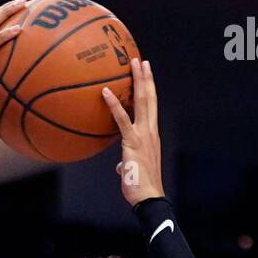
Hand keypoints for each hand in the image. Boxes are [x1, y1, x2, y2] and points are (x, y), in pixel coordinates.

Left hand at [102, 58, 165, 205]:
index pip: (151, 107)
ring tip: (133, 63)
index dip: (149, 89)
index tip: (146, 73)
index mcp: (151, 135)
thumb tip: (120, 167)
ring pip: (142, 102)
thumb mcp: (133, 171)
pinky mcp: (133, 142)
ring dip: (138, 80)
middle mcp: (150, 131)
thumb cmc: (140, 187)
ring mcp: (143, 135)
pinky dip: (114, 105)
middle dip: (145, 77)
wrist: (148, 197)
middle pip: (149, 98)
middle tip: (140, 60)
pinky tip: (105, 92)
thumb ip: (127, 164)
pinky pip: (122, 120)